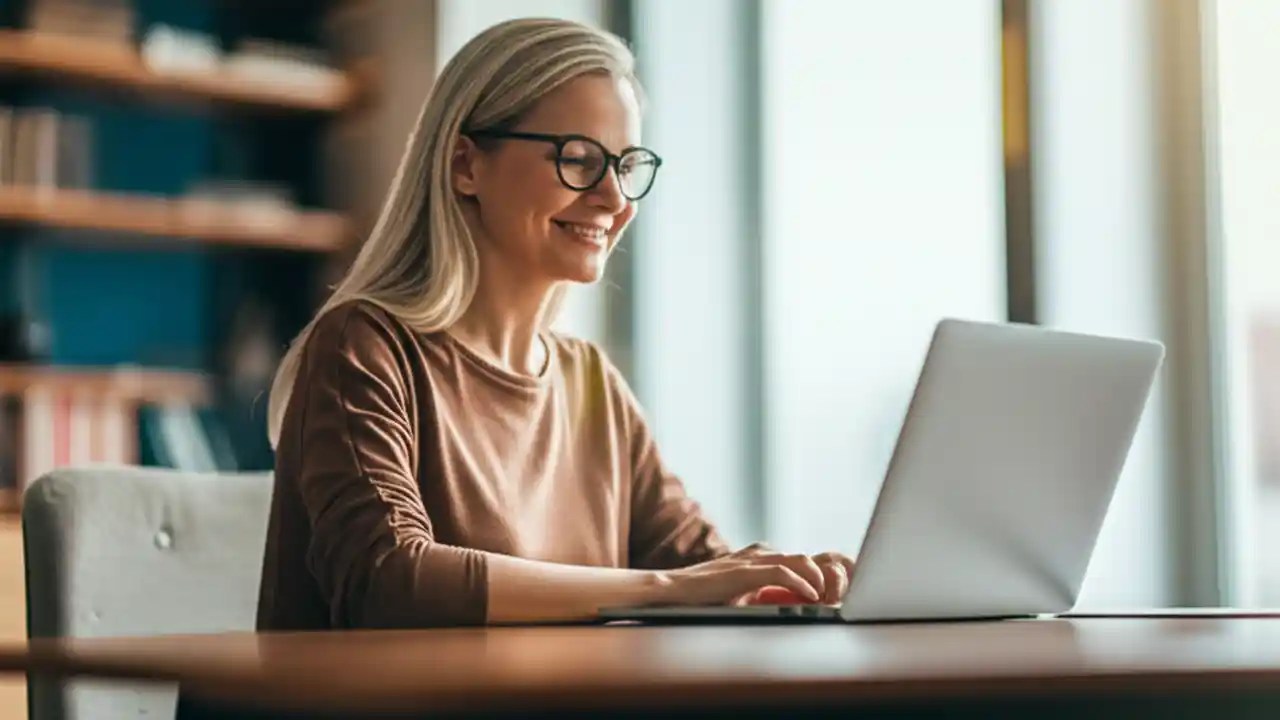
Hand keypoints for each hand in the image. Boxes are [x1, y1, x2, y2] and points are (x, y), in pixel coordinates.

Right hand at [653, 543, 853, 606]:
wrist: (671, 591)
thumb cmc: (703, 597)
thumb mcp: (740, 594)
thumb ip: (763, 594)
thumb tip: (790, 608)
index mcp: (760, 558)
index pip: (801, 560)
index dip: (822, 575)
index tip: (835, 594)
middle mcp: (759, 554)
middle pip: (807, 557)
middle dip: (827, 576)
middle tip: (838, 598)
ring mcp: (750, 561)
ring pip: (799, 560)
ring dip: (818, 579)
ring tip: (829, 598)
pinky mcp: (742, 572)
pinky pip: (780, 572)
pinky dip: (800, 583)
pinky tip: (810, 596)